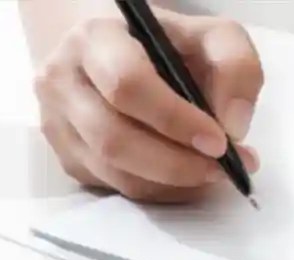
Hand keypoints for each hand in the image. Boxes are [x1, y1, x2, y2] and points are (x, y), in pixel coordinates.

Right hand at [33, 9, 262, 202]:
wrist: (111, 53)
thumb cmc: (162, 44)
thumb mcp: (206, 35)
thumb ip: (234, 67)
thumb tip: (234, 127)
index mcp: (94, 39)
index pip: (127, 85)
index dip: (175, 119)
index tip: (218, 141)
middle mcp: (63, 82)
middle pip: (114, 139)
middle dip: (176, 163)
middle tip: (221, 169)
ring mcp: (58, 126)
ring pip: (115, 173)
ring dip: (171, 183)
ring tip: (211, 173)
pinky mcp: (68, 160)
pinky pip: (115, 188)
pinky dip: (159, 190)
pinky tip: (184, 177)